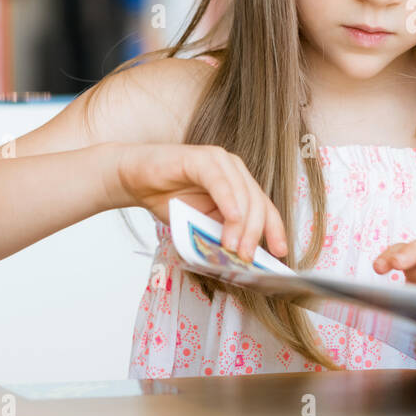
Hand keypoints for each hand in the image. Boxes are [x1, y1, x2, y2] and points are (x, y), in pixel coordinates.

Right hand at [112, 143, 287, 259]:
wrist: (135, 179)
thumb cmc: (168, 199)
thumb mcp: (200, 223)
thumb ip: (220, 232)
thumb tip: (239, 256)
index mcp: (240, 185)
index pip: (265, 208)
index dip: (275, 230)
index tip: (280, 252)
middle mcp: (235, 171)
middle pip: (257, 203)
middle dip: (255, 234)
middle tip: (246, 257)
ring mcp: (220, 161)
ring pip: (242, 194)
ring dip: (240, 224)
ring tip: (234, 247)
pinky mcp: (201, 158)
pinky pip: (220, 181)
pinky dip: (228, 201)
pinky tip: (231, 218)